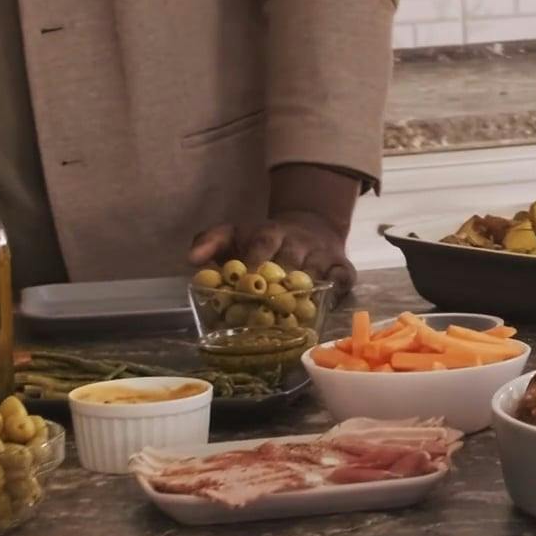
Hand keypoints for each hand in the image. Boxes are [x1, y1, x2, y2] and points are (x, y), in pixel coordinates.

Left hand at [190, 211, 353, 290]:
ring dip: (308, 289)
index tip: (245, 280)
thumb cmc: (265, 240)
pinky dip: (338, 290)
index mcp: (271, 233)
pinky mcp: (342, 265)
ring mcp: (322, 253)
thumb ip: (211, 241)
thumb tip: (191, 260)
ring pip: (318, 269)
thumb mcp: (236, 234)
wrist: (312, 223)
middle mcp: (298, 241)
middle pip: (291, 258)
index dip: (255, 259)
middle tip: (267, 304)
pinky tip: (327, 304)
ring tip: (294, 312)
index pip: (262, 243)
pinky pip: (344, 278)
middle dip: (280, 280)